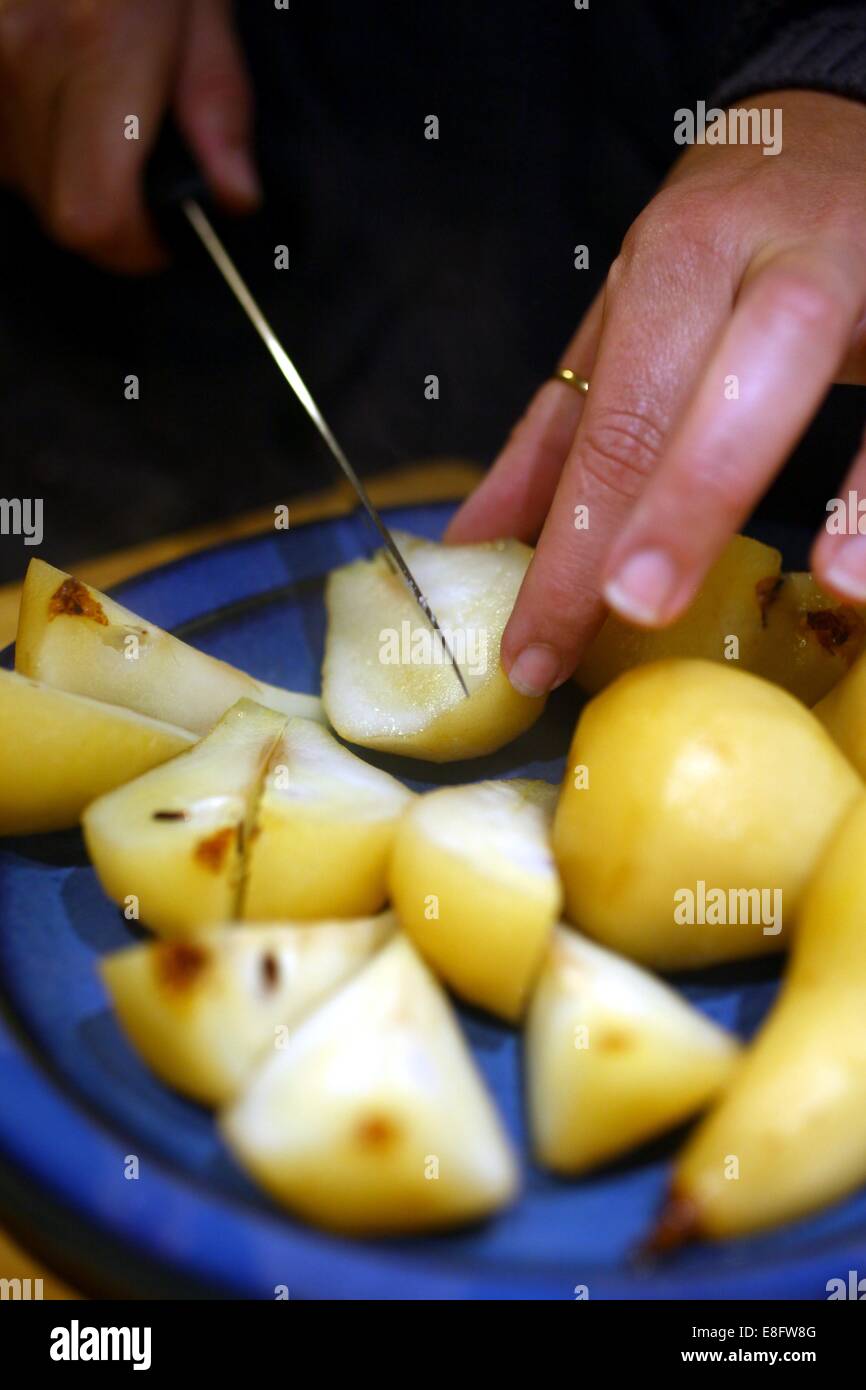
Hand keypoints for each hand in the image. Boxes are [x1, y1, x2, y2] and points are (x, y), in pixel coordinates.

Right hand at [0, 0, 257, 271]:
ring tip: (96, 104)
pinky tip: (52, 87)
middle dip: (110, 215)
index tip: (166, 239)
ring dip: (60, 168)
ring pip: (16, 174)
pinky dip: (22, 131)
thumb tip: (234, 195)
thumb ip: (218, 100)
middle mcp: (22, 51)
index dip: (134, 248)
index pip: (96, 214)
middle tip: (142, 174)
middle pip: (57, 209)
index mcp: (100, 43)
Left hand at [446, 90, 865, 696]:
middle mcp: (771, 261)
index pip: (616, 423)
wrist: (843, 124)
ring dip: (836, 489)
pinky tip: (861, 568)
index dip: (570, 546)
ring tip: (825, 586)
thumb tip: (474, 544)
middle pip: (719, 387)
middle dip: (676, 502)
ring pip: (819, 374)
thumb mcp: (628, 318)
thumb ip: (560, 433)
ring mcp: (864, 275)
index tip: (534, 650)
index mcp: (678, 263)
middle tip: (630, 606)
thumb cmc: (726, 240)